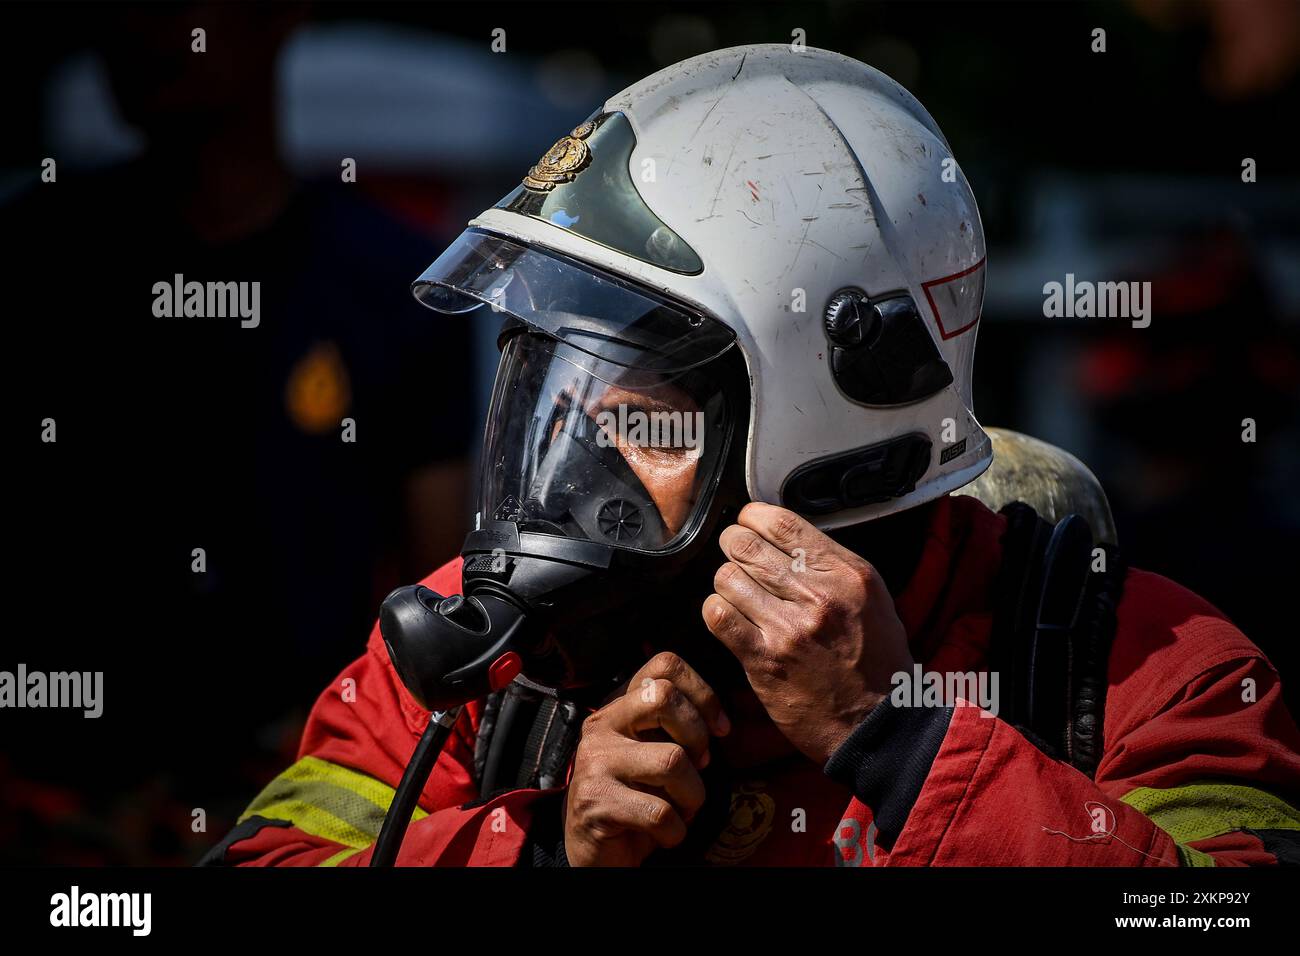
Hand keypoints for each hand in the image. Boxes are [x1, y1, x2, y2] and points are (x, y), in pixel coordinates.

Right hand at [562, 652, 730, 865]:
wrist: (595, 852)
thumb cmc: (637, 798)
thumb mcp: (655, 752)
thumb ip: (676, 727)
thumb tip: (719, 722)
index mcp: (618, 707)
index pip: (664, 665)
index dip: (703, 692)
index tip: (719, 728)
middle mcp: (601, 725)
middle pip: (665, 697)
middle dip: (698, 737)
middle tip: (700, 767)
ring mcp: (595, 762)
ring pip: (673, 760)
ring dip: (693, 795)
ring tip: (683, 808)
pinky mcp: (596, 801)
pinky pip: (661, 812)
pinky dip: (676, 831)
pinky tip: (664, 833)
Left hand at [702, 502, 913, 765]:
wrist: (875, 724)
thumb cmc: (877, 661)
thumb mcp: (872, 598)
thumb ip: (831, 564)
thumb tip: (784, 538)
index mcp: (848, 573)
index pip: (782, 523)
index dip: (753, 517)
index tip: (747, 522)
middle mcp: (819, 595)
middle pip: (747, 546)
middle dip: (732, 544)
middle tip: (733, 552)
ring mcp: (788, 628)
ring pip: (727, 578)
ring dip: (726, 582)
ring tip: (737, 591)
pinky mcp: (764, 659)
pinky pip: (718, 616)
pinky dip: (717, 611)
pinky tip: (729, 617)